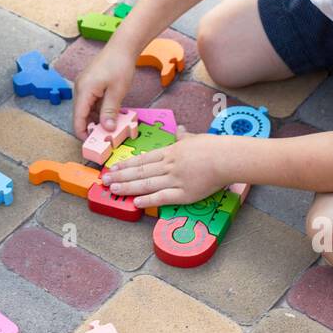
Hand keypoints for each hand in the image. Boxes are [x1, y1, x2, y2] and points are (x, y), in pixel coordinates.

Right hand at [72, 43, 137, 139]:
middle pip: (80, 115)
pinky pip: (90, 101)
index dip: (83, 133)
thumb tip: (107, 129)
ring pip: (86, 108)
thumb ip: (110, 111)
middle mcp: (79, 88)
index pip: (78, 119)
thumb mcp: (117, 92)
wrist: (122, 46)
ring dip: (96, 118)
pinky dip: (98, 109)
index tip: (92, 144)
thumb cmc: (120, 65)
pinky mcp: (89, 83)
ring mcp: (83, 84)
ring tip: (111, 125)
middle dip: (91, 127)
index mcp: (84, 91)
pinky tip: (110, 112)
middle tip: (105, 136)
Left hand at [99, 129, 228, 208]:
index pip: (143, 159)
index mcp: (171, 151)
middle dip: (120, 175)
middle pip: (140, 171)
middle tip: (105, 180)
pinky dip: (148, 200)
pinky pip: (162, 197)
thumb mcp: (195, 138)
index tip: (113, 168)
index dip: (126, 164)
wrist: (227, 158)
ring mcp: (175, 179)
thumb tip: (179, 130)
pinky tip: (135, 202)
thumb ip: (184, 137)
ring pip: (146, 184)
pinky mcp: (184, 193)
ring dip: (128, 187)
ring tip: (113, 189)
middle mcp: (169, 165)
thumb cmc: (214, 147)